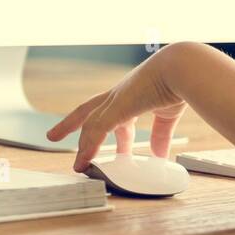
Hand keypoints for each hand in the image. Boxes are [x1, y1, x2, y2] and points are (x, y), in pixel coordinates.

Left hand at [46, 46, 186, 170]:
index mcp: (131, 96)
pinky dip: (90, 147)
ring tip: (78, 165)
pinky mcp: (116, 107)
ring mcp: (115, 100)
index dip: (102, 127)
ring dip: (82, 145)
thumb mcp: (167, 114)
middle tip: (53, 135)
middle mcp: (118, 96)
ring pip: (89, 124)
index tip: (96, 141)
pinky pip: (97, 131)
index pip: (108, 111)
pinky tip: (86, 161)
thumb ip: (160, 134)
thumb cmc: (178, 83)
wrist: (181, 68)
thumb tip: (159, 155)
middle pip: (87, 111)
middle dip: (71, 124)